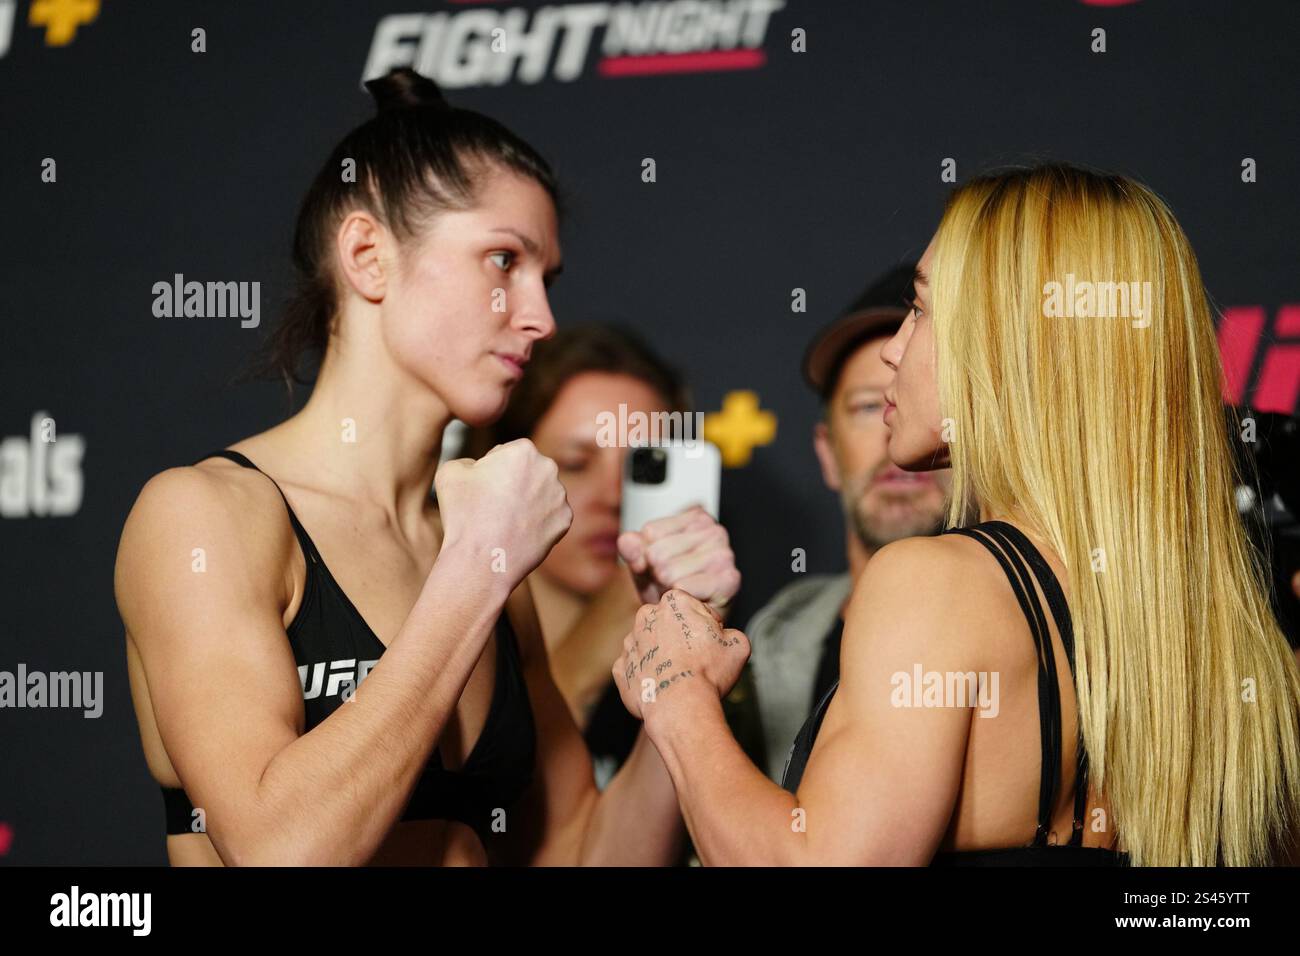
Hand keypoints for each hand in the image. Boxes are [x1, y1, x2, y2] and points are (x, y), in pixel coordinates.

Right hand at [434, 439, 571, 591]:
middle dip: (514, 483)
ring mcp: (560, 495)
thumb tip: (477, 467)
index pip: (507, 453)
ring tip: (505, 521)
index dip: (491, 470)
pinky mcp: (565, 520)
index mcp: (524, 450)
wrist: (483, 561)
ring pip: (540, 493)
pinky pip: (549, 516)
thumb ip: (467, 460)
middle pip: (528, 471)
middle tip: (494, 506)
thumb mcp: (449, 472)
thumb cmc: (464, 515)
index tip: (483, 490)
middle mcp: (548, 468)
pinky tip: (519, 532)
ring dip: (527, 502)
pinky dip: (537, 522)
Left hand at [612, 589, 749, 725]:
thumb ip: (731, 632)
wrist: (680, 706)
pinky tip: (663, 686)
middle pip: (668, 624)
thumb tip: (725, 637)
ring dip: (663, 657)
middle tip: (696, 661)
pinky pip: (637, 668)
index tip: (711, 644)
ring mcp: (630, 642)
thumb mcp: (738, 644)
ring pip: (651, 645)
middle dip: (680, 638)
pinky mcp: (621, 667)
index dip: (706, 627)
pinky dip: (648, 676)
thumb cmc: (709, 672)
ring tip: (679, 677)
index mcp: (674, 602)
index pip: (693, 608)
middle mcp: (646, 616)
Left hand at [617, 506, 740, 618]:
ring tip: (682, 592)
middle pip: (657, 553)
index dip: (647, 556)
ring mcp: (724, 554)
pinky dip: (680, 600)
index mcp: (696, 519)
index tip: (662, 567)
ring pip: (668, 572)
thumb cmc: (671, 589)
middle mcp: (714, 531)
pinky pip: (683, 588)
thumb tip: (627, 540)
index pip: (650, 532)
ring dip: (668, 589)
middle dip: (657, 575)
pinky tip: (693, 600)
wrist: (691, 623)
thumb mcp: (643, 565)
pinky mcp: (728, 580)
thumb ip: (631, 549)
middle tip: (672, 584)